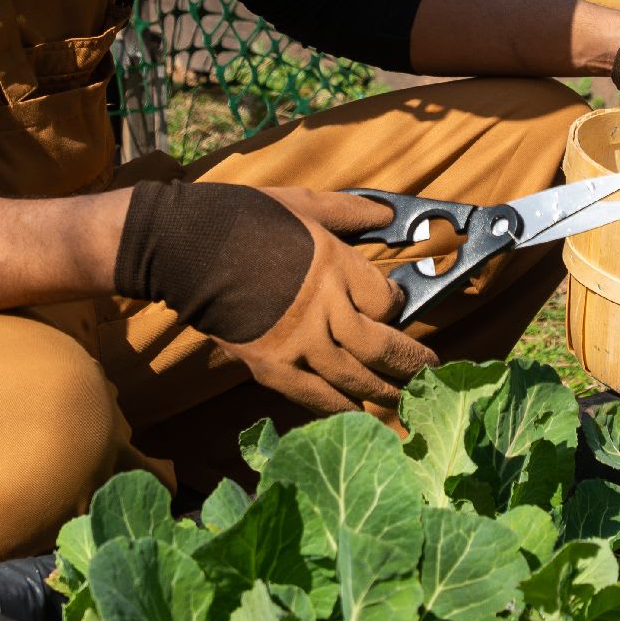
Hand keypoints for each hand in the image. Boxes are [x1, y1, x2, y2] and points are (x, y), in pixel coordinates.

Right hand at [115, 181, 436, 415]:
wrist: (187, 248)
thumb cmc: (244, 218)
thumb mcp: (303, 202)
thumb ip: (349, 212)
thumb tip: (387, 212)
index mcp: (335, 265)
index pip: (384, 300)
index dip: (395, 307)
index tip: (396, 311)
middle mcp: (323, 308)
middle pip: (379, 345)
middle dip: (411, 363)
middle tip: (432, 375)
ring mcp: (296, 341)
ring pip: (352, 378)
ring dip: (384, 394)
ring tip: (407, 404)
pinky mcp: (269, 366)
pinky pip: (313, 396)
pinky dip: (340, 409)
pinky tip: (358, 417)